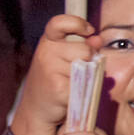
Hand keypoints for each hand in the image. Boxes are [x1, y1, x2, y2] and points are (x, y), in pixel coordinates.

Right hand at [14, 15, 94, 134]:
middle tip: (72, 73)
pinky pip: (85, 83)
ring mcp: (50, 69)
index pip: (60, 22)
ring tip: (71, 84)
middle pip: (85, 49)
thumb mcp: (63, 59)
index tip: (88, 31)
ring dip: (86, 76)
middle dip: (86, 60)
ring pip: (88, 66)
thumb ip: (81, 46)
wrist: (36, 111)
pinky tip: (70, 95)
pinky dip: (83, 91)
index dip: (77, 23)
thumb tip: (97, 39)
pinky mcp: (59, 87)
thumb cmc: (53, 83)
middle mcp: (45, 52)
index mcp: (47, 42)